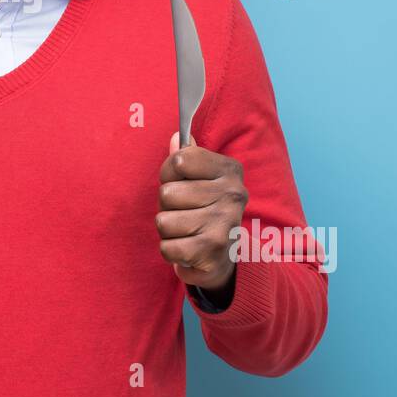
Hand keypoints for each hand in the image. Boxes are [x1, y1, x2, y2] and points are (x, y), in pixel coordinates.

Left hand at [157, 132, 247, 293]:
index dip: (169, 174)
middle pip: (167, 192)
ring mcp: (224, 224)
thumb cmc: (204, 212)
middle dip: (167, 207)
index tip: (182, 184)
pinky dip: (171, 251)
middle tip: (186, 214)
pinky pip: (167, 247)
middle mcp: (233, 194)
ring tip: (187, 232)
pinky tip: (188, 249)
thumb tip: (176, 137)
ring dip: (168, 231)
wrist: (222, 259)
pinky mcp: (213, 252)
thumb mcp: (199, 180)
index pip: (179, 160)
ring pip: (163, 221)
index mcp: (229, 170)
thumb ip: (187, 158)